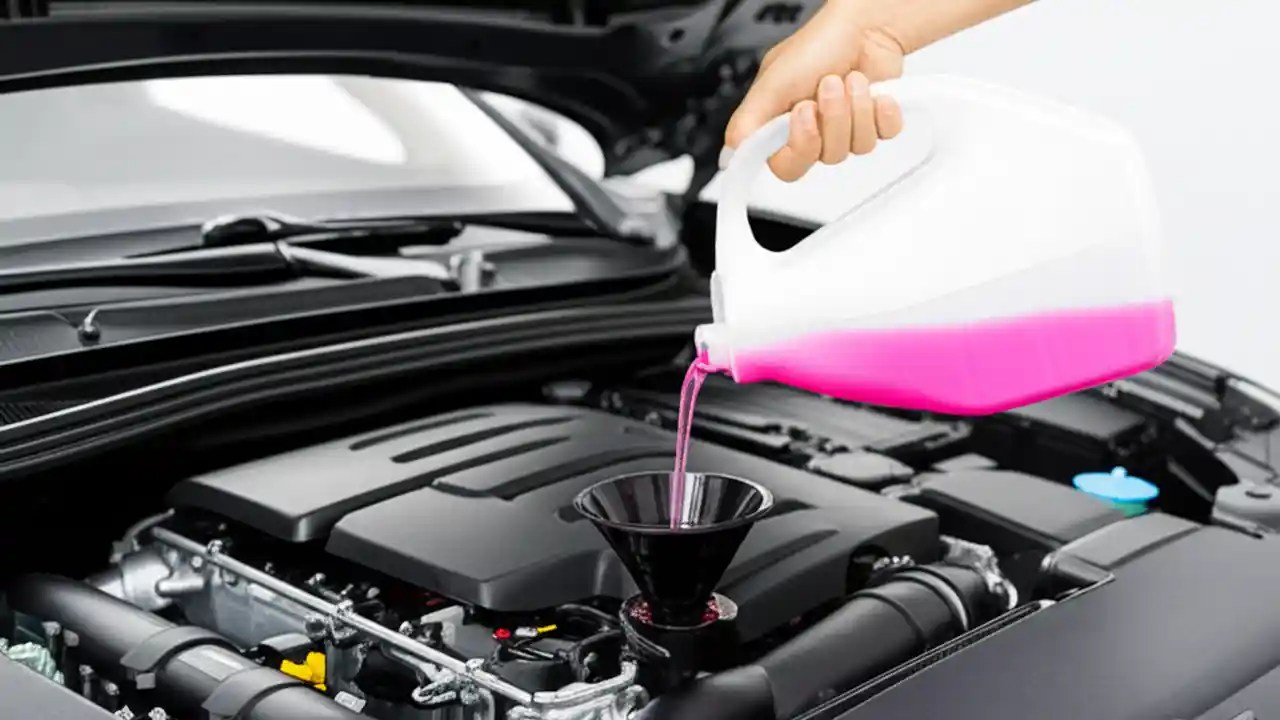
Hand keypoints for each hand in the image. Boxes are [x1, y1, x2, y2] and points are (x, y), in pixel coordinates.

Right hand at [723, 0, 906, 180]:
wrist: (865, 24)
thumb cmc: (820, 43)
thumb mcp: (773, 80)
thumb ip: (750, 119)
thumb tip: (734, 148)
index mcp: (782, 125)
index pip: (786, 165)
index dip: (800, 146)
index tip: (804, 113)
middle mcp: (812, 130)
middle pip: (825, 156)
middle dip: (833, 119)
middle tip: (829, 86)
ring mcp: (844, 129)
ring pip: (856, 147)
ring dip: (857, 108)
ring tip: (850, 79)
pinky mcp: (874, 123)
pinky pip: (883, 137)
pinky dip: (882, 113)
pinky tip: (875, 92)